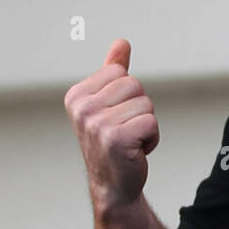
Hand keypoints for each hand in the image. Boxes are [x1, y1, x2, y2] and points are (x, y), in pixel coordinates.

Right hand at [63, 39, 159, 214]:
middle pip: (134, 85)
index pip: (120, 71)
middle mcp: (82, 108)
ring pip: (145, 103)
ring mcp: (96, 124)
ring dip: (146, 124)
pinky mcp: (115, 139)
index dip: (127, 94)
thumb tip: (122, 43)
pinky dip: (151, 138)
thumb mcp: (109, 104)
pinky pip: (151, 122)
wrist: (114, 185)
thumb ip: (113, 71)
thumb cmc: (113, 141)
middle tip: (125, 131)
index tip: (115, 116)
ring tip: (130, 141)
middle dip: (139, 108)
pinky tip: (136, 151)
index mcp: (77, 95)